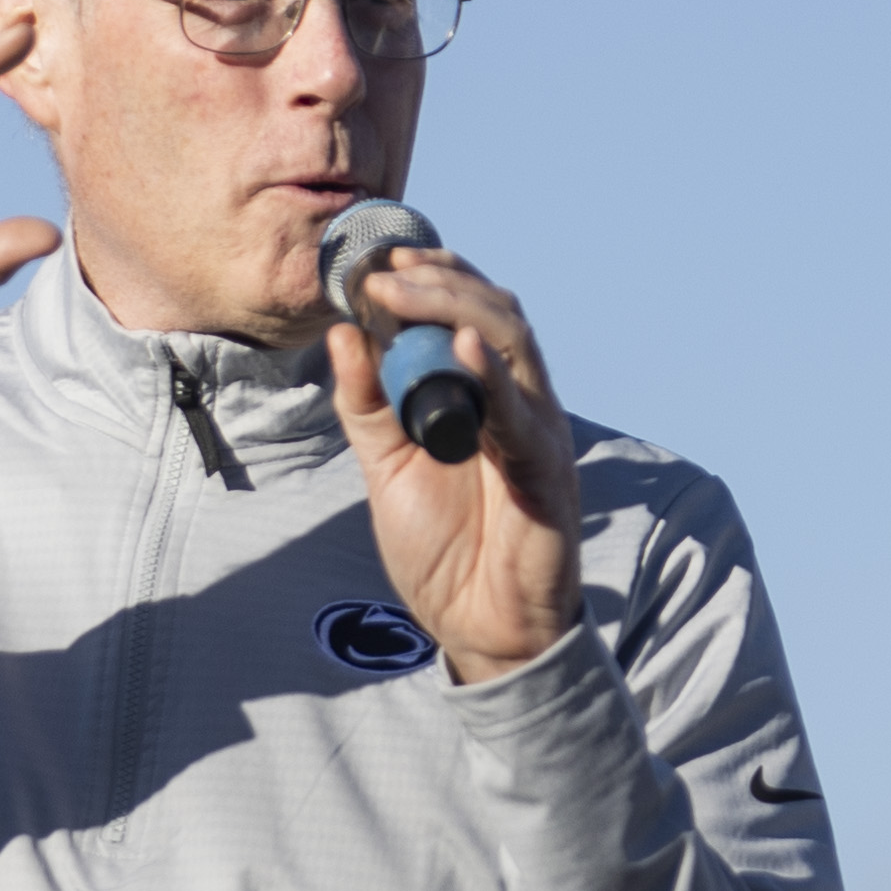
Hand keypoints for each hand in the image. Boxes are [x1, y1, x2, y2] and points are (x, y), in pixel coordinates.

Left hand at [331, 248, 582, 685]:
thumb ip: (368, 406)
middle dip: (440, 281)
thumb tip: (343, 336)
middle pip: (497, 314)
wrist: (482, 629)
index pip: (473, 313)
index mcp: (487, 400)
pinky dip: (493, 377)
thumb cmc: (446, 552)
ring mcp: (538, 434)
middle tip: (382, 272)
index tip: (381, 261)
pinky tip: (460, 347)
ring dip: (458, 307)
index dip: (435, 276)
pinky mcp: (547, 473)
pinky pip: (522, 414)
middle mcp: (521, 405)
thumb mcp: (386, 468)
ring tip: (404, 292)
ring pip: (514, 344)